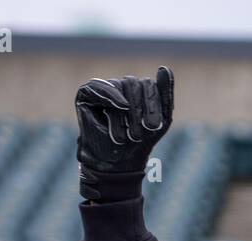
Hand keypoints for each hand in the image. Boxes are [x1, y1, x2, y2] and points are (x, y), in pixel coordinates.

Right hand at [76, 66, 173, 198]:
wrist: (119, 161)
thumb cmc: (140, 141)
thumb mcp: (161, 119)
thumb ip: (164, 93)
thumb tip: (164, 68)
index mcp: (139, 89)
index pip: (148, 84)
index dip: (153, 104)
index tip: (155, 126)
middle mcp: (121, 86)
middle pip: (134, 84)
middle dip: (140, 110)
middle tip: (140, 134)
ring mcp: (104, 88)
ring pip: (119, 87)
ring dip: (127, 113)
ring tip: (130, 134)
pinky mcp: (86, 94)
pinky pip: (97, 86)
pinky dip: (109, 95)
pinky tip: (120, 107)